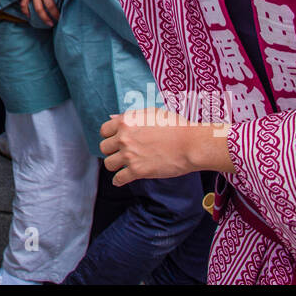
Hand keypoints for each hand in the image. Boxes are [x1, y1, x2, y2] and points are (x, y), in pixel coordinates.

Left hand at [99, 107, 232, 186]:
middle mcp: (124, 137)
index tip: (116, 141)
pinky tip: (121, 180)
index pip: (104, 130)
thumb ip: (131, 116)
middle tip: (121, 154)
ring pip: (108, 164)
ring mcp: (129, 154)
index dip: (110, 136)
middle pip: (104, 147)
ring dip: (115, 166)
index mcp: (126, 121)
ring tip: (122, 166)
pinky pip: (118, 179)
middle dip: (112, 151)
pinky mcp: (137, 171)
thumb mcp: (152, 114)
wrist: (191, 144)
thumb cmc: (176, 126)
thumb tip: (112, 117)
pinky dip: (118, 181)